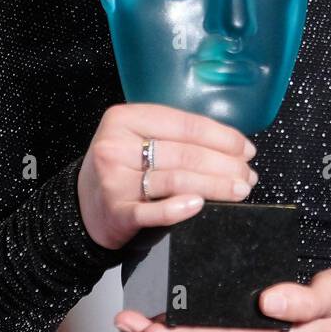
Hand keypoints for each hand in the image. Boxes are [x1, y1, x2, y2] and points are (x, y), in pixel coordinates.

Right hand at [77, 104, 257, 250]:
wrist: (83, 206)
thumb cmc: (121, 168)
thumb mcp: (138, 139)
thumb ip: (175, 137)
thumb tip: (234, 148)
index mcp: (125, 118)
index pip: (185, 125)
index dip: (222, 137)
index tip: (246, 149)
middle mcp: (116, 146)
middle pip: (185, 153)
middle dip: (225, 165)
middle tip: (247, 175)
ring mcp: (114, 180)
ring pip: (176, 180)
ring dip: (215, 186)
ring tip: (238, 190)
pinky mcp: (116, 213)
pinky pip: (153, 211)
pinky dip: (178, 208)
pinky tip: (199, 205)